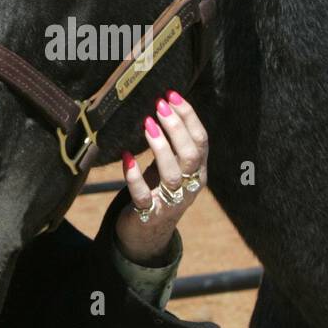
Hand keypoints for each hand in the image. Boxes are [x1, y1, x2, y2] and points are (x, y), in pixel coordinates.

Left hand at [115, 89, 207, 264]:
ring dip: (160, 147)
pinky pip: (143, 195)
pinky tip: (126, 157)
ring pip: (172, 174)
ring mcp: (171, 202)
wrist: (147, 233)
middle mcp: (189, 186)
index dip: (189, 116)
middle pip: (191, 155)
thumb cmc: (159, 189)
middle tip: (159, 105)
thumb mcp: (172, 165)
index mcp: (198, 171)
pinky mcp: (149, 214)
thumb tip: (165, 102)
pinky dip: (134, 176)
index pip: (201, 140)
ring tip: (148, 124)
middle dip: (177, 128)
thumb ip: (173, 142)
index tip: (172, 95)